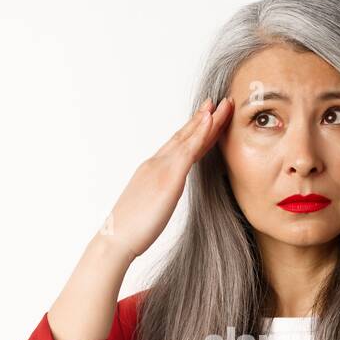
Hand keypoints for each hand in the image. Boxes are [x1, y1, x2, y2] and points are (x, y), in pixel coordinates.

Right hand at [98, 96, 233, 259]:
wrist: (116, 238)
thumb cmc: (131, 229)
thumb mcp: (148, 206)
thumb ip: (158, 194)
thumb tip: (164, 195)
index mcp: (152, 170)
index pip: (178, 146)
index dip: (193, 131)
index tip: (206, 117)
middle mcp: (156, 163)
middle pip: (184, 136)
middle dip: (203, 118)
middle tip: (218, 102)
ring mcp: (161, 168)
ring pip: (188, 138)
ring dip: (207, 120)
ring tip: (223, 105)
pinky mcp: (168, 178)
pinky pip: (188, 150)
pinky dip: (200, 133)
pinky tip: (211, 121)